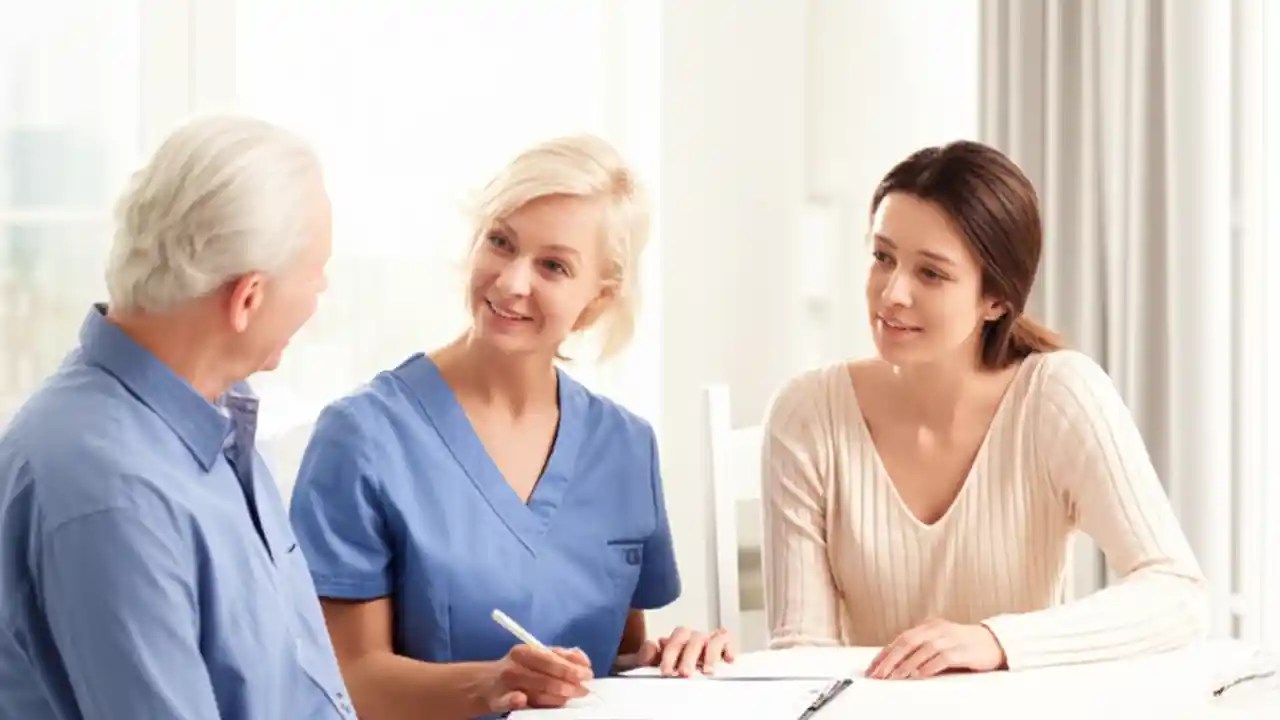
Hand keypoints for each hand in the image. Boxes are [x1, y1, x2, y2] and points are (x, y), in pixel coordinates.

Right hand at [481, 645, 592, 713]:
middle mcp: (515, 666)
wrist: (486, 683)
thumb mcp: (537, 656)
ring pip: (535, 691)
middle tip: (584, 690)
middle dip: (568, 684)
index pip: (551, 658)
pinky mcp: (499, 700)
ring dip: (556, 696)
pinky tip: (521, 699)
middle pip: (545, 676)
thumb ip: (560, 655)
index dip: (571, 667)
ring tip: (571, 697)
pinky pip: (510, 700)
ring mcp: (507, 684)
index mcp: (525, 651)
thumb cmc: (519, 668)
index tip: (587, 673)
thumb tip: (582, 659)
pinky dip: (516, 700)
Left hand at [651, 627, 736, 676]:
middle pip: (694, 639)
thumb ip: (646, 655)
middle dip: (689, 657)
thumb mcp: (651, 663)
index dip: (670, 655)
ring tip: (707, 671)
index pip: (675, 640)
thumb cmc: (666, 666)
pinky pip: (727, 641)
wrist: (675, 669)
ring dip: (710, 655)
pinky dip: (729, 648)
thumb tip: (652, 645)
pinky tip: (728, 660)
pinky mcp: (723, 647)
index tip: (667, 672)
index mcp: (677, 639)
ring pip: (713, 640)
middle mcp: (694, 638)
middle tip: (685, 674)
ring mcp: (709, 641)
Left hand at [865, 618, 1006, 679]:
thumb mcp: (938, 642)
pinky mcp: (962, 650)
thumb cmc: (963, 645)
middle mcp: (937, 629)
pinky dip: (929, 667)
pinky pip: (942, 658)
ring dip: (906, 664)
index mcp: (928, 626)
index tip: (873, 667)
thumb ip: (920, 648)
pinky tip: (919, 675)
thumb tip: (894, 664)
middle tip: (879, 674)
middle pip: (907, 641)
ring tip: (894, 677)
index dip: (885, 653)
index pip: (901, 638)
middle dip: (890, 659)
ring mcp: (950, 638)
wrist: (993, 642)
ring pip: (923, 649)